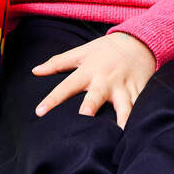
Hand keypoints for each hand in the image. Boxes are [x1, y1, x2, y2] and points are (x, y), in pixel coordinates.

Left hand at [32, 32, 155, 127]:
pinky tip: (138, 132)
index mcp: (89, 71)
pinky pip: (139, 108)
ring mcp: (124, 87)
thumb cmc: (106, 49)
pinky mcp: (139, 92)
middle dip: (91, 105)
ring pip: (123, 105)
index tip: (39, 112)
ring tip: (120, 132)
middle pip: (96, 95)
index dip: (53, 99)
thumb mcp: (81, 52)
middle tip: (84, 116)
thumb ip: (57, 63)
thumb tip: (34, 71)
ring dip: (121, 117)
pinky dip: (139, 119)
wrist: (139, 41)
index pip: (66, 86)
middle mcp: (105, 80)